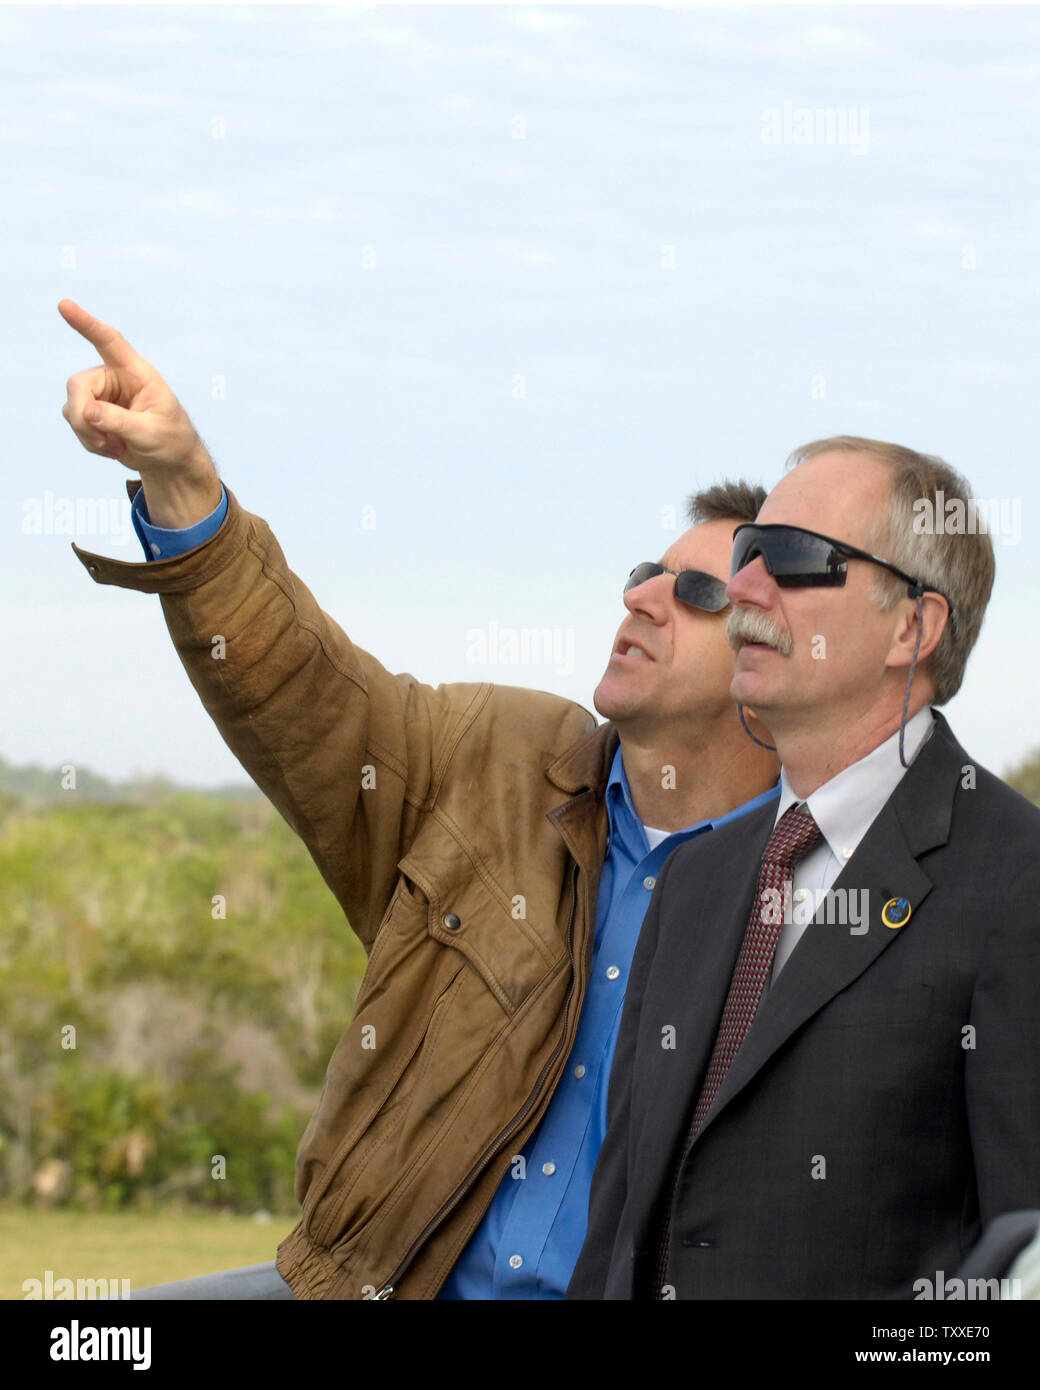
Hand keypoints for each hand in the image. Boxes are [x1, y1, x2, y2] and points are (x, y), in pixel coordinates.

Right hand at [58, 298, 209, 476]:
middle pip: (78, 385)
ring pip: (73, 407)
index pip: (109, 341)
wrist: (170, 460)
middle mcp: (114, 378)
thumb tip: (87, 412)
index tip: (64, 305)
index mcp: (136, 372)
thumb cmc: (170, 439)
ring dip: (89, 434)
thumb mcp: (151, 433)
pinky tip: (113, 448)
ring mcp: (101, 395)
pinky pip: (76, 423)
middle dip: (83, 417)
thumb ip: (120, 422)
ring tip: (117, 447)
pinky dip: (90, 442)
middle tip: (102, 441)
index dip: (86, 323)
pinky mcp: (92, 413)